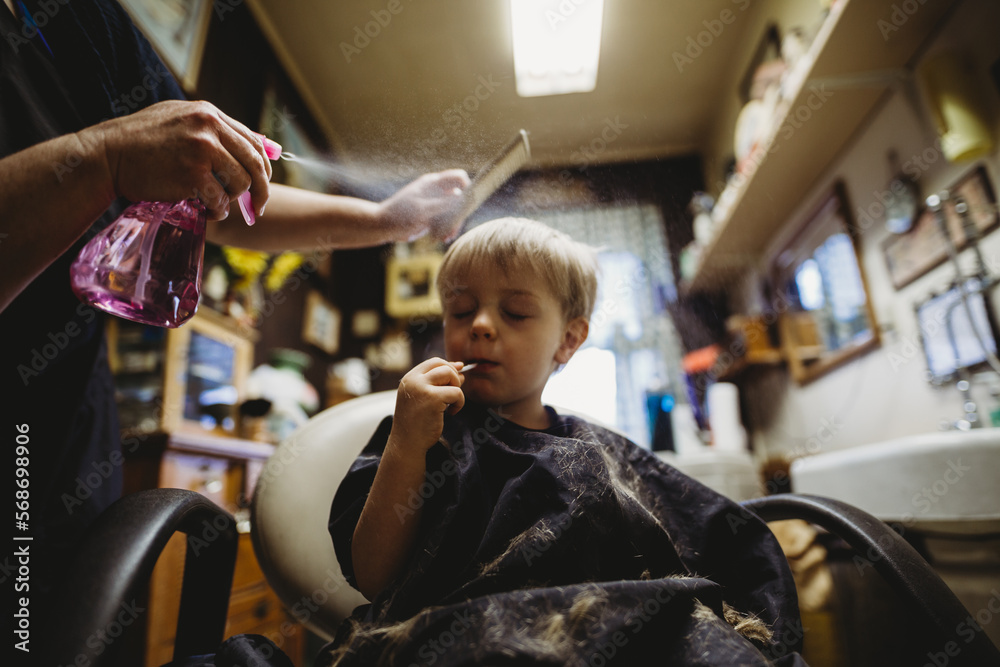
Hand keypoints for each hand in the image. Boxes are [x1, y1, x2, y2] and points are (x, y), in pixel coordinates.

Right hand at [78, 100, 271, 221]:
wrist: (106, 155)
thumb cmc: (140, 142)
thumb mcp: (179, 120)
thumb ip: (215, 130)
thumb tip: (265, 144)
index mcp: (209, 113)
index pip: (253, 142)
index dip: (263, 167)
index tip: (262, 183)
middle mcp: (209, 127)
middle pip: (255, 163)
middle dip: (261, 190)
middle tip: (258, 207)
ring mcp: (202, 150)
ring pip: (241, 183)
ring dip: (233, 201)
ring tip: (217, 205)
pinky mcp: (191, 174)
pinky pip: (220, 199)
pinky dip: (217, 211)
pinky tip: (206, 211)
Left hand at [378, 169, 469, 241]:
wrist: (383, 226)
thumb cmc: (399, 215)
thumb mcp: (423, 210)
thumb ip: (443, 204)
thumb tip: (461, 198)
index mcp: (433, 183)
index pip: (458, 178)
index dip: (467, 188)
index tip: (466, 205)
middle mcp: (435, 191)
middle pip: (458, 198)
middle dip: (459, 214)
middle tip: (454, 229)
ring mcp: (433, 203)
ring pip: (453, 211)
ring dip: (453, 224)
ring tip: (445, 237)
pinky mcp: (431, 215)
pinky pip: (445, 220)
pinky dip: (445, 229)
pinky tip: (441, 238)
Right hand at [391, 358, 465, 451]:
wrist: (407, 443)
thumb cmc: (416, 423)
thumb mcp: (424, 398)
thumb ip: (439, 383)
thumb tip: (460, 368)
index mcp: (409, 379)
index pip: (433, 362)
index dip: (449, 366)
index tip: (458, 375)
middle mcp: (413, 380)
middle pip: (443, 365)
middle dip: (454, 377)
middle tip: (454, 394)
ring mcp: (422, 388)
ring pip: (450, 375)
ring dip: (457, 389)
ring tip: (451, 404)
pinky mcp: (433, 398)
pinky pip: (457, 392)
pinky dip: (459, 403)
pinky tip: (451, 413)